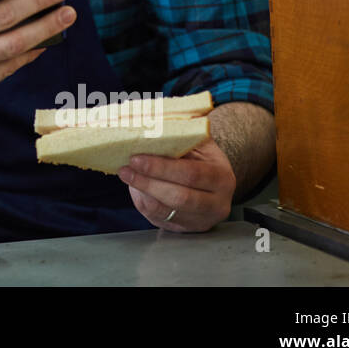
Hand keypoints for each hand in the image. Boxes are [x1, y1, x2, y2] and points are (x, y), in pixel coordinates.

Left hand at [117, 138, 234, 232]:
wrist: (211, 178)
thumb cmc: (200, 155)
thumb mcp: (197, 140)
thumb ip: (179, 131)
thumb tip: (151, 118)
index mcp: (222, 177)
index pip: (191, 175)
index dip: (161, 168)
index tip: (137, 158)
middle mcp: (217, 203)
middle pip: (180, 197)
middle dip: (148, 182)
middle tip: (126, 169)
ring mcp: (202, 220)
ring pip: (166, 211)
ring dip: (142, 192)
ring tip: (126, 175)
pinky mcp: (186, 229)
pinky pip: (160, 219)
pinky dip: (143, 203)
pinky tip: (135, 188)